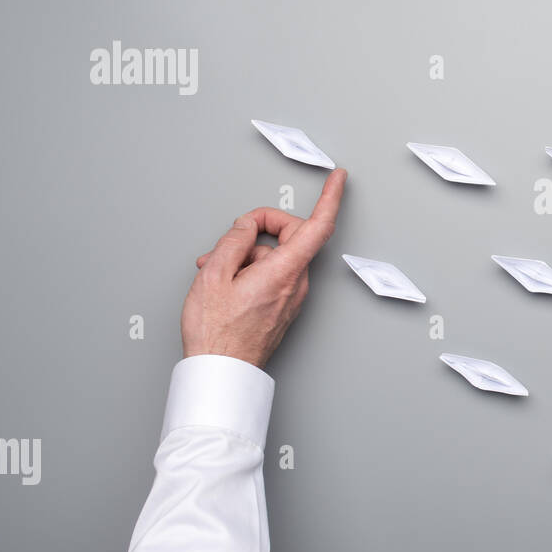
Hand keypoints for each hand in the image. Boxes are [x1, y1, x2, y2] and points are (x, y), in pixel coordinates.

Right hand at [181, 169, 347, 368]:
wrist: (221, 373)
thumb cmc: (216, 332)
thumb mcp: (213, 274)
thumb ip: (234, 241)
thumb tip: (247, 226)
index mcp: (283, 271)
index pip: (317, 226)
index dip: (330, 198)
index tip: (338, 178)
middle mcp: (295, 284)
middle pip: (291, 237)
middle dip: (259, 230)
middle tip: (228, 240)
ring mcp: (292, 297)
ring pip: (276, 257)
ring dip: (247, 255)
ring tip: (214, 271)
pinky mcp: (284, 307)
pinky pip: (273, 275)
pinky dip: (250, 271)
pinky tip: (225, 283)